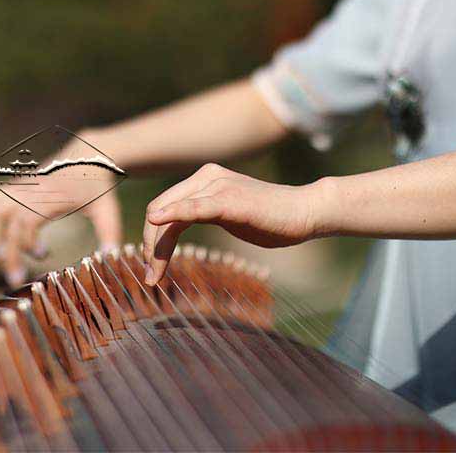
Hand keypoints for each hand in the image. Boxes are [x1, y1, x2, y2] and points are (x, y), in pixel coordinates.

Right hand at [0, 186, 121, 286]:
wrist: (89, 154)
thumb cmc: (98, 186)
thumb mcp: (107, 210)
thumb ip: (109, 234)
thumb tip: (110, 256)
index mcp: (50, 199)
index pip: (26, 223)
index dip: (26, 242)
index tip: (43, 254)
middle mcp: (31, 193)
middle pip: (7, 224)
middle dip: (7, 253)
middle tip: (15, 279)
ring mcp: (22, 189)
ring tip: (1, 258)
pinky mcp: (18, 187)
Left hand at [142, 163, 319, 285]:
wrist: (305, 212)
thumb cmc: (271, 219)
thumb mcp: (227, 216)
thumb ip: (201, 215)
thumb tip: (175, 229)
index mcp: (203, 180)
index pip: (162, 206)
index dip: (151, 237)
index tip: (151, 265)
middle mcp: (205, 178)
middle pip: (158, 211)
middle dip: (149, 246)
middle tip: (150, 277)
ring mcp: (215, 186)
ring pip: (169, 216)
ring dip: (157, 249)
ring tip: (154, 277)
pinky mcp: (227, 200)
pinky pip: (192, 209)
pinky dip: (171, 215)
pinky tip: (155, 222)